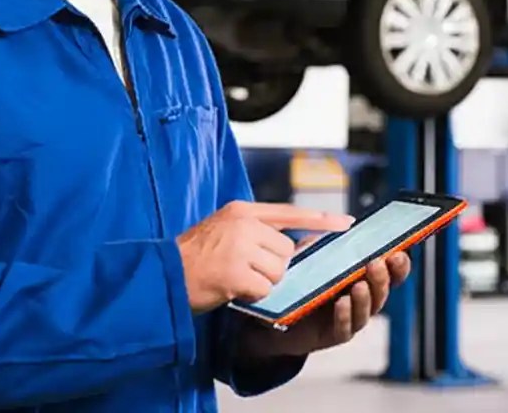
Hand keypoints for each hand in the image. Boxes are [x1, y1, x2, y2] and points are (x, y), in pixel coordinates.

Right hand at [176, 201, 353, 313]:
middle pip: (286, 250)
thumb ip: (253, 232)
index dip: (321, 219)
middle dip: (274, 267)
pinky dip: (252, 296)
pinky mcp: (235, 273)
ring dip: (262, 283)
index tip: (347, 222)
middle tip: (245, 272)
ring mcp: (239, 247)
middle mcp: (243, 224)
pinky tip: (231, 291)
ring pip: (278, 271)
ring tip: (234, 280)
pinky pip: (264, 290)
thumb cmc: (191, 260)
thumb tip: (289, 248)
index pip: (290, 212)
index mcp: (241, 211)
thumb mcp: (222, 231)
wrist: (160, 277)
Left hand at [241, 251, 412, 358]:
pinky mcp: (335, 334)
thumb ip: (327, 242)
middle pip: (382, 290)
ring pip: (367, 310)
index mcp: (364, 278)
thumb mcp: (313, 256)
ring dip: (365, 297)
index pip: (390, 272)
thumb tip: (346, 224)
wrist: (280, 318)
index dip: (398, 264)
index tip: (399, 252)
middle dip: (382, 277)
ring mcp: (351, 318)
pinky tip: (342, 304)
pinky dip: (345, 315)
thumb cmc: (302, 283)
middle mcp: (362, 299)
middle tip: (377, 263)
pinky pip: (344, 327)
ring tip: (359, 286)